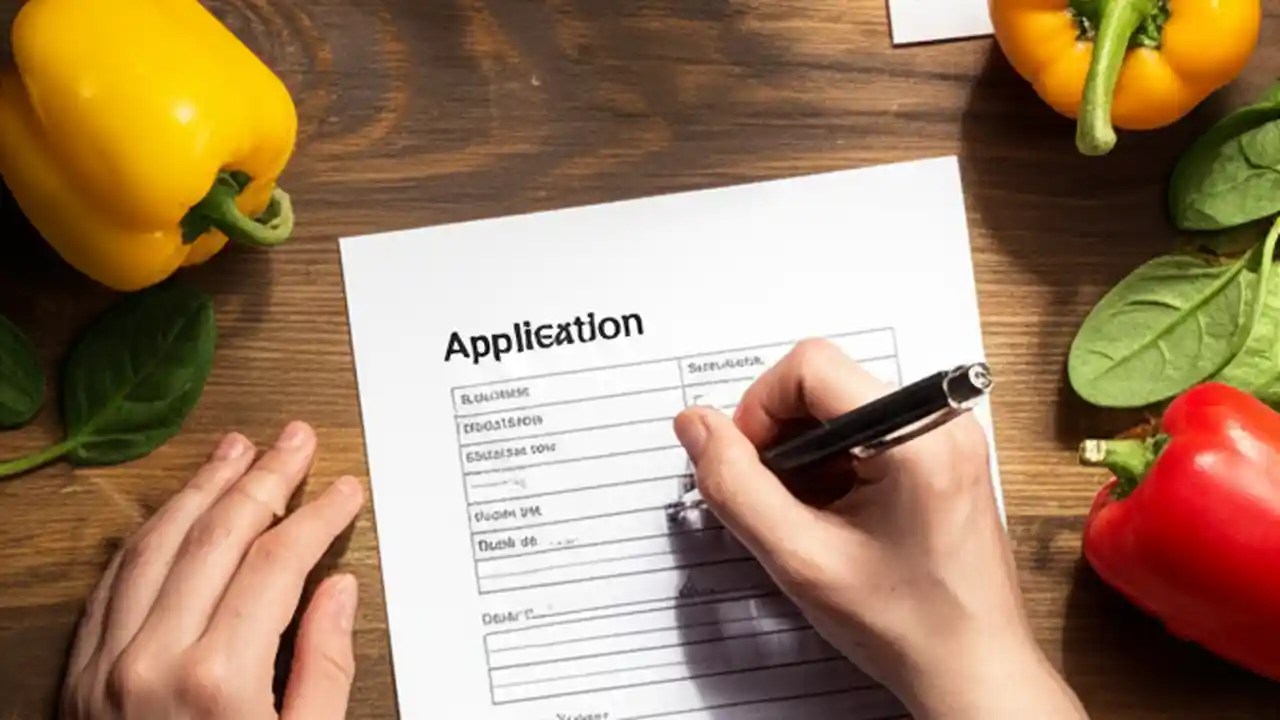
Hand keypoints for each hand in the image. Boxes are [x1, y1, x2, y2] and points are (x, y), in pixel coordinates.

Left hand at [62, 422, 364, 719]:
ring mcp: (108, 667)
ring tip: (235, 451)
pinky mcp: (81, 679)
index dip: (317, 516)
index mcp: (219, 680)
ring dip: (201, 488)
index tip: (342, 491)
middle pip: (217, 537)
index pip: (278, 563)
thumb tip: (338, 593)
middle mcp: (154, 661)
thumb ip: (324, 669)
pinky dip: (148, 536)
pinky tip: (176, 510)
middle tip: (294, 441)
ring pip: (157, 546)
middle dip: (264, 479)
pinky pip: (113, 583)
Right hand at [674, 340, 1086, 719]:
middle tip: (772, 497)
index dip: (759, 408)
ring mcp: (945, 438)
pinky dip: (830, 465)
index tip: (747, 462)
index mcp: (918, 436)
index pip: (811, 366)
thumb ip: (737, 487)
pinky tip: (831, 515)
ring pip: (840, 406)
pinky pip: (866, 431)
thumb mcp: (801, 559)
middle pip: (825, 381)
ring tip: (805, 514)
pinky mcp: (940, 457)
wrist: (971, 671)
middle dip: (780, 434)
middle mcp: (941, 422)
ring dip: (803, 453)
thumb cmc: (907, 626)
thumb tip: (697, 427)